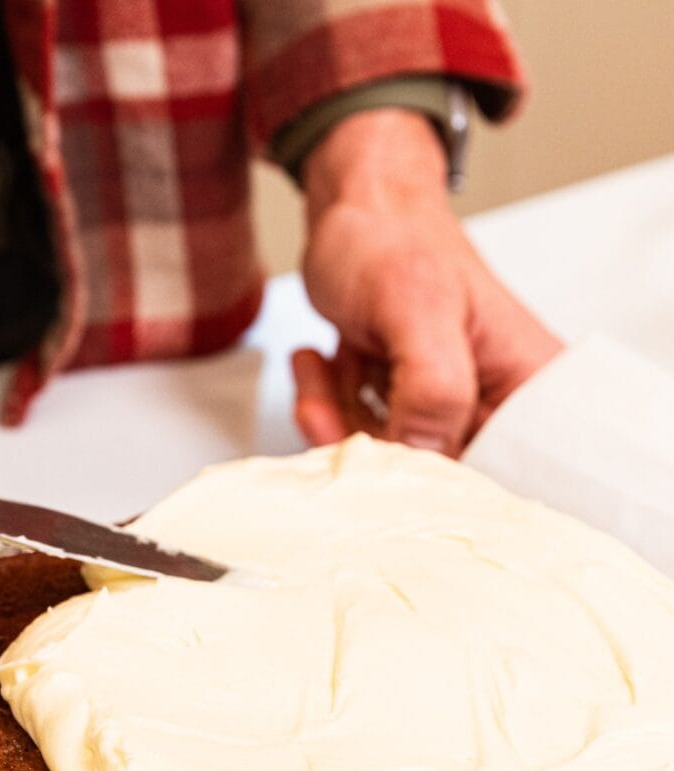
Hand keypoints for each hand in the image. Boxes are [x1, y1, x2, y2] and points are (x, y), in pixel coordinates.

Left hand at [293, 110, 561, 456]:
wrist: (354, 208)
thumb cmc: (394, 236)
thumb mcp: (417, 306)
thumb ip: (433, 386)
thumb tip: (427, 457)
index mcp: (529, 385)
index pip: (509, 476)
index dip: (449, 487)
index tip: (392, 460)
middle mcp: (496, 407)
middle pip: (444, 482)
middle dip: (374, 453)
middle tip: (329, 412)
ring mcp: (449, 412)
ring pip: (394, 468)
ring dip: (338, 426)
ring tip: (321, 367)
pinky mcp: (406, 412)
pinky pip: (365, 445)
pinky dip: (330, 413)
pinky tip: (317, 365)